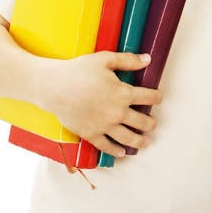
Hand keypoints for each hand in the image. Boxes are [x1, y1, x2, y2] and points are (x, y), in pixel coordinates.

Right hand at [40, 51, 161, 156]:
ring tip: (146, 142)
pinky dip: (116, 151)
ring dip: (140, 141)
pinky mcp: (91, 134)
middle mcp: (117, 112)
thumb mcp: (105, 60)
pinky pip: (106, 146)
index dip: (156, 97)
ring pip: (128, 137)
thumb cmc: (78, 71)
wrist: (53, 87)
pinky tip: (121, 152)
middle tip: (152, 124)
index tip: (158, 97)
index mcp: (123, 93)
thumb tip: (147, 59)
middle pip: (142, 122)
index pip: (148, 97)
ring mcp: (104, 126)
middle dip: (150, 123)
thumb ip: (128, 60)